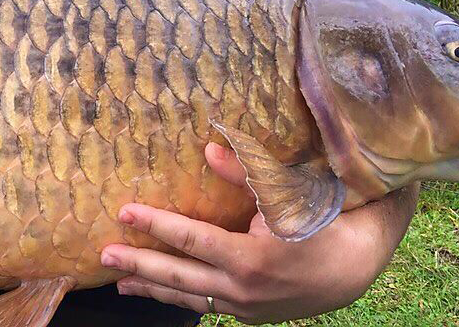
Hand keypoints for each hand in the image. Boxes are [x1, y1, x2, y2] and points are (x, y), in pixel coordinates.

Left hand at [99, 143, 418, 323]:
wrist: (354, 269)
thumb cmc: (320, 223)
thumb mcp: (286, 194)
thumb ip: (246, 173)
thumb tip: (209, 148)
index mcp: (249, 258)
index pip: (190, 239)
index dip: (155, 224)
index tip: (123, 212)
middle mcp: (242, 289)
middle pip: (178, 276)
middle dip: (139, 264)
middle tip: (105, 254)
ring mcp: (244, 306)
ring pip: (188, 298)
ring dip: (152, 287)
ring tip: (119, 281)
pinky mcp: (248, 314)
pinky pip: (204, 307)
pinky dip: (178, 300)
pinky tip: (159, 292)